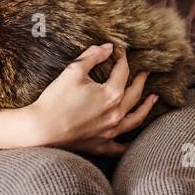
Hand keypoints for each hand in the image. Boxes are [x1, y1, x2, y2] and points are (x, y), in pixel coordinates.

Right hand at [22, 42, 158, 155]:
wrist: (40, 129)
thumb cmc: (55, 99)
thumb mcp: (73, 71)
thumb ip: (92, 56)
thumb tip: (108, 48)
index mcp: (111, 94)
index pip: (123, 72)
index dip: (123, 60)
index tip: (121, 52)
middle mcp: (116, 113)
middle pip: (134, 94)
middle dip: (141, 80)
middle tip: (145, 72)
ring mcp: (110, 132)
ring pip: (135, 119)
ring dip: (146, 107)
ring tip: (153, 99)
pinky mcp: (100, 145)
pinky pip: (120, 147)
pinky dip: (129, 143)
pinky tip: (134, 140)